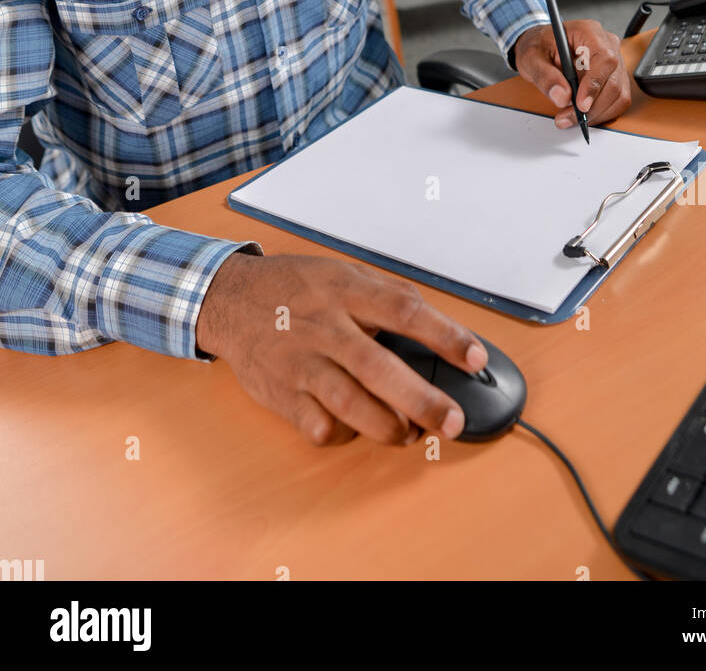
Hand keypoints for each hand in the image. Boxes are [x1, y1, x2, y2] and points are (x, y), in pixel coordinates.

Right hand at [195, 252, 487, 446]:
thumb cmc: (294, 287)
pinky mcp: (281, 393)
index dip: (445, 335)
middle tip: (452, 421)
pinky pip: (317, 426)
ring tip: (410, 433)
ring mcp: (301, 363)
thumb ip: (386, 295)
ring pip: (349, 404)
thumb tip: (435, 322)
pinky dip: (342, 434)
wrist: (229, 299)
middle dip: (421, 400)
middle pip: (379, 368)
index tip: (475, 357)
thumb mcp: (342, 272)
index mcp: (345, 291)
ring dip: (387, 426)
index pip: (403, 311)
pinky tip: (355, 428)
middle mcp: (324, 327)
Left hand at [512, 19, 630, 128]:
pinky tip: (582, 114)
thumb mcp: (531, 58)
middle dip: (592, 106)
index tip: (581, 105)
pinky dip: (601, 113)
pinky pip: (617, 100)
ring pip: (618, 94)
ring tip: (570, 117)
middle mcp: (607, 44)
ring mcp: (615, 61)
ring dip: (597, 113)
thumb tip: (562, 96)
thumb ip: (545, 76)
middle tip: (567, 117)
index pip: (604, 59)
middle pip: (613, 81)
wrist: (542, 47)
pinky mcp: (615, 77)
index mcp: (589, 32)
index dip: (594, 85)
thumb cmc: (539, 46)